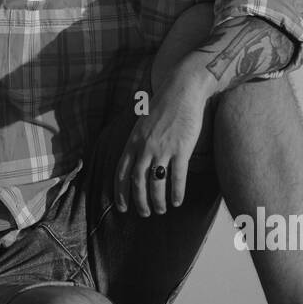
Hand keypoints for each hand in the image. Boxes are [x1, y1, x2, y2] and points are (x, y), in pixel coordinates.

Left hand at [112, 77, 213, 216]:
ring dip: (157, 201)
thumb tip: (137, 162)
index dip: (120, 193)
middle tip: (144, 214)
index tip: (122, 207)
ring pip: (155, 183)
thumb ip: (138, 143)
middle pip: (137, 181)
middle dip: (139, 201)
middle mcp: (144, 147)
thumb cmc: (163, 106)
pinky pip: (177, 177)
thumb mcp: (142, 124)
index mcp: (132, 142)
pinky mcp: (181, 148)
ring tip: (161, 210)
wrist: (181, 89)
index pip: (121, 173)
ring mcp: (162, 148)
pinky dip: (176, 192)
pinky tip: (177, 201)